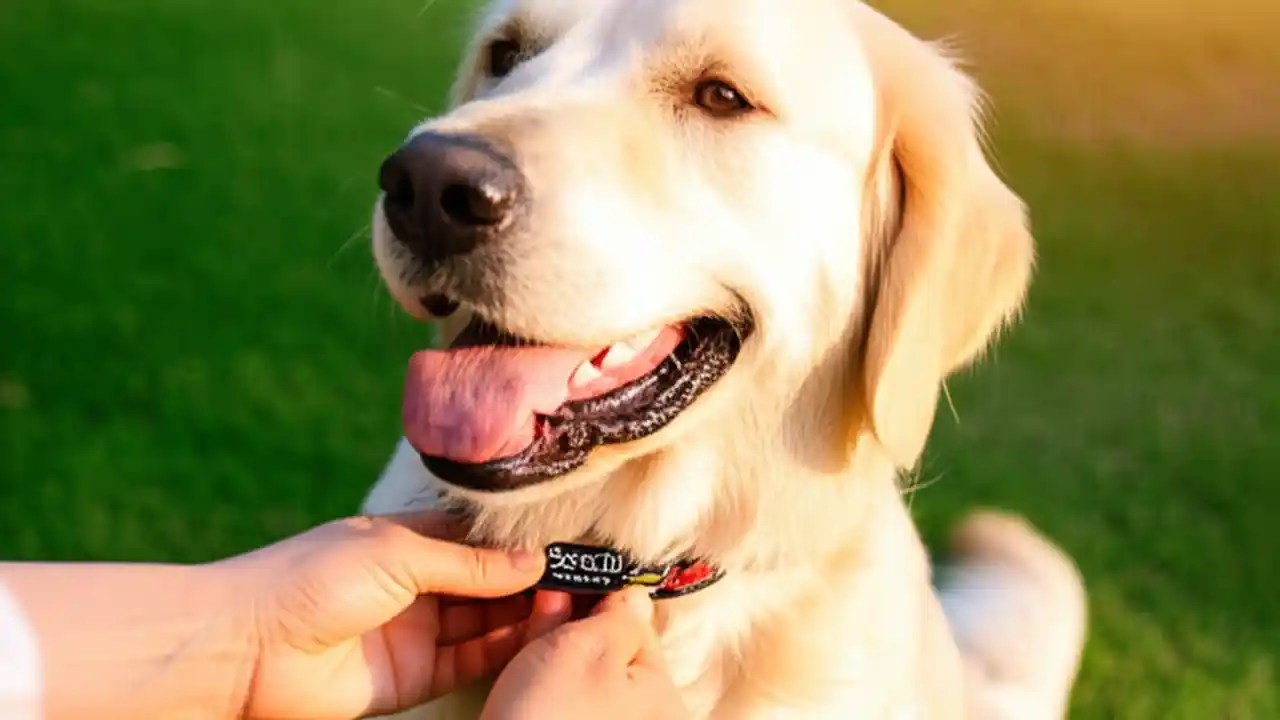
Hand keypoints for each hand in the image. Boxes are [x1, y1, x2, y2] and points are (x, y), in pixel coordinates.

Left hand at [215, 513, 572, 718]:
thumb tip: (534, 562)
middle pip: (489, 583)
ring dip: (528, 614)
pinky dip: (507, 649)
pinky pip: (472, 661)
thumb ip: (470, 564)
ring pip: (488, 623)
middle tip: (583, 577)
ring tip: (572, 602)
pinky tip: (540, 633)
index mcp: (407, 541)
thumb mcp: (398, 553)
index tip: (568, 543)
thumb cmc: (311, 578)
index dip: (521, 543)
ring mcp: (418, 631)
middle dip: (533, 580)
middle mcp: (417, 585)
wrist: (247, 649)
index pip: (479, 541)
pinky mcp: (416, 676)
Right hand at [481, 588, 688, 719]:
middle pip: (612, 652)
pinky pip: (564, 698)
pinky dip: (546, 672)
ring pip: (584, 674)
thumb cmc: (553, 714)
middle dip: (579, 618)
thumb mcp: (590, 647)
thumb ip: (620, 616)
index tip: (575, 576)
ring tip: (536, 609)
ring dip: (558, 639)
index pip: (641, 630)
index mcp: (666, 699)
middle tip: (550, 589)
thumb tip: (634, 597)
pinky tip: (527, 651)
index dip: (605, 598)